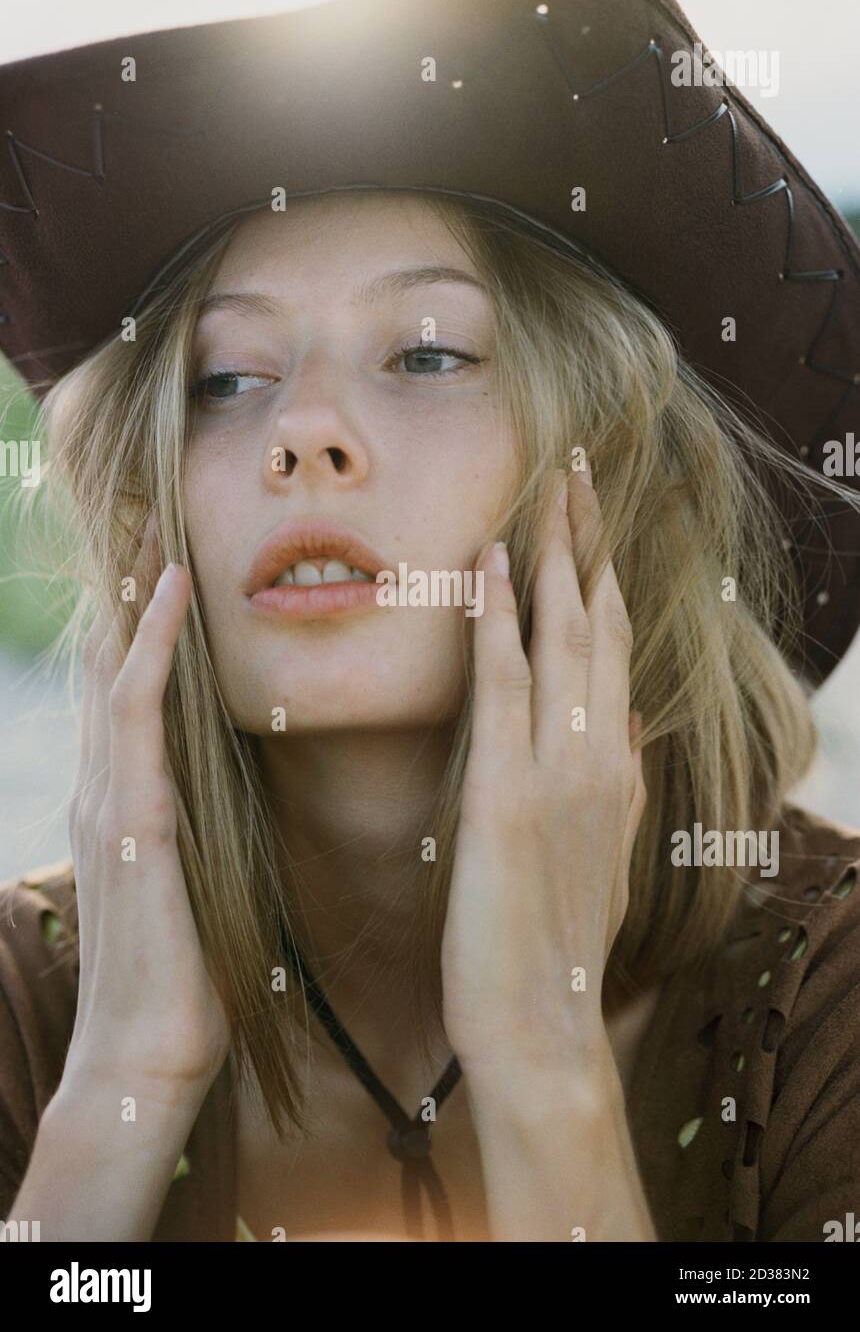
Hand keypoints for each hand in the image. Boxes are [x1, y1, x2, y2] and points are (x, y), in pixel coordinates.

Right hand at [64, 519, 231, 1103]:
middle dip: (124, 596)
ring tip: (149, 526)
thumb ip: (197, 830)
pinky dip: (149, 646)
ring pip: (114, 670)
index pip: (127, 695)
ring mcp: (110, 801)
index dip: (140, 629)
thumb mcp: (193, 885)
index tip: (166, 565)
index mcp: (125, 806)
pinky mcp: (133, 819)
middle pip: (109, 668)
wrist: (146, 1058)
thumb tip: (229, 792)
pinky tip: (166, 594)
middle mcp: (105, 789)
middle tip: (144, 518)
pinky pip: (136, 711)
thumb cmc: (182, 979)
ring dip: (131, 597)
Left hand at [440, 467, 645, 1072]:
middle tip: (576, 465)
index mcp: (613, 764)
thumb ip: (615, 778)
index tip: (588, 518)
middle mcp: (599, 753)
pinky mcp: (507, 795)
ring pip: (564, 636)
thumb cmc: (556, 942)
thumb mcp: (601, 849)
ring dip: (554, 551)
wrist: (545, 1025)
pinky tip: (491, 559)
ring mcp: (559, 771)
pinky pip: (504, 686)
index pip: (611, 648)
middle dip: (586, 539)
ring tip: (550, 482)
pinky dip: (499, 615)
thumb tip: (626, 716)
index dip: (601, 575)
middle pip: (597, 622)